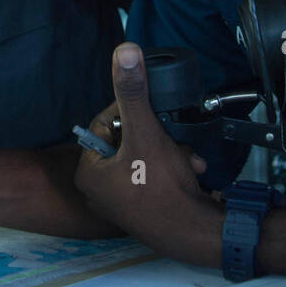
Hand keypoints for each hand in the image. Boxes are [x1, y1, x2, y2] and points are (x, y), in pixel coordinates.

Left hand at [74, 43, 221, 264]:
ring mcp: (123, 201)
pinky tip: (191, 170)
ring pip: (146, 155)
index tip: (152, 112)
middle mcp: (100, 190)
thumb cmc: (163, 190)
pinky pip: (156, 174)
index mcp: (89, 172)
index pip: (105, 123)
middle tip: (172, 139)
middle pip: (128, 139)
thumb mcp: (146, 133)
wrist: (196, 233)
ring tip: (187, 158)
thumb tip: (124, 53)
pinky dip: (174, 168)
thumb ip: (134, 93)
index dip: (131, 111)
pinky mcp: (145, 209)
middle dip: (157, 136)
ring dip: (170, 150)